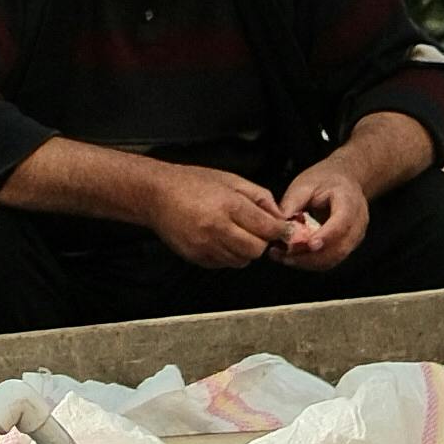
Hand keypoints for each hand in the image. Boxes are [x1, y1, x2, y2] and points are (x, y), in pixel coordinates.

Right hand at [136, 156, 289, 271]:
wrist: (156, 194)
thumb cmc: (191, 183)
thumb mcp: (231, 179)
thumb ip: (259, 197)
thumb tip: (279, 215)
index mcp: (228, 204)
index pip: (266, 227)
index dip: (281, 230)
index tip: (287, 231)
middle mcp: (217, 227)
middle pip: (256, 249)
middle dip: (262, 242)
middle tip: (258, 231)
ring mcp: (205, 245)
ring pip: (242, 260)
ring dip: (246, 249)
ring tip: (236, 232)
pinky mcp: (197, 257)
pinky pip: (224, 263)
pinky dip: (229, 254)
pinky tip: (221, 238)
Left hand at [269, 149, 375, 266]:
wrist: (344, 180)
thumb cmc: (325, 180)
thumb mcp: (305, 184)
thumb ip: (292, 203)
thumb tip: (278, 224)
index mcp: (349, 202)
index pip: (341, 223)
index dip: (326, 236)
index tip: (307, 244)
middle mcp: (357, 223)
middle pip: (338, 248)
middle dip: (310, 256)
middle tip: (285, 255)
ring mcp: (354, 237)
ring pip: (333, 259)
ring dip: (308, 262)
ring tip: (283, 257)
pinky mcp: (346, 247)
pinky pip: (330, 260)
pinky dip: (310, 262)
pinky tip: (292, 257)